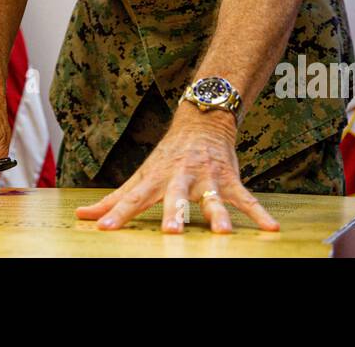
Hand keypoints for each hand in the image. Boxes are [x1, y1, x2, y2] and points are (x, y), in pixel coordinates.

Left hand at [75, 106, 279, 233]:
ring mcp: (206, 178)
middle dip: (174, 213)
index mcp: (155, 179)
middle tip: (171, 232)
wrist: (202, 121)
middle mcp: (180, 178)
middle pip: (176, 197)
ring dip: (218, 215)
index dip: (118, 213)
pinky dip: (259, 213)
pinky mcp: (229, 179)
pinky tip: (271, 229)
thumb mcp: (141, 176)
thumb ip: (115, 200)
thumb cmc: (167, 157)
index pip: (133, 198)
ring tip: (223, 233)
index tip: (104, 229)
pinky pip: (246, 198)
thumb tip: (82, 217)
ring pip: (213, 198)